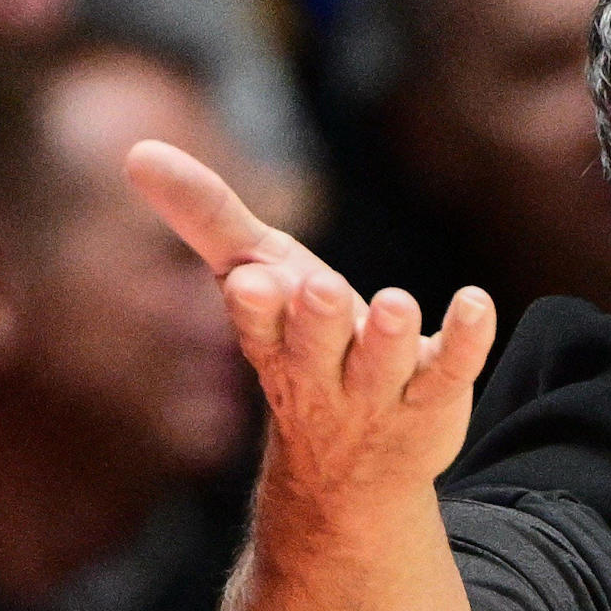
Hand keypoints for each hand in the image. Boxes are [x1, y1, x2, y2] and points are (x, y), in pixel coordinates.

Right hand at [126, 140, 494, 512]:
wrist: (355, 458)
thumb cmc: (299, 342)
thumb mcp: (253, 276)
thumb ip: (204, 216)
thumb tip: (135, 152)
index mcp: (271, 342)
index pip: (255, 325)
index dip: (255, 307)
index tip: (250, 281)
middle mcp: (321, 372)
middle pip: (313, 347)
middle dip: (314, 320)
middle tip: (318, 289)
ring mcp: (379, 391)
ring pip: (381, 365)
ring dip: (386, 335)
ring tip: (395, 304)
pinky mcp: (434, 395)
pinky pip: (450, 369)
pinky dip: (464, 338)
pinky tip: (475, 303)